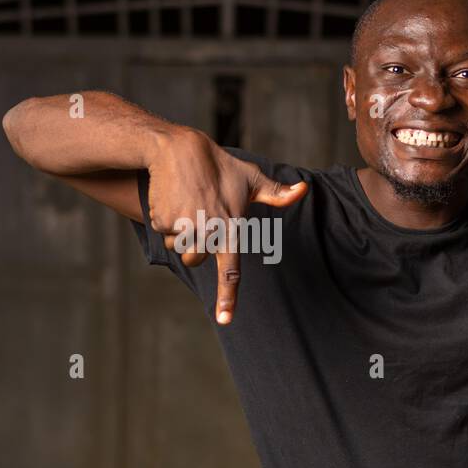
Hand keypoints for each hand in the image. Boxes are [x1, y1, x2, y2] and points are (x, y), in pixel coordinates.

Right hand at [146, 129, 307, 324]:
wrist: (178, 148)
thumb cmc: (219, 165)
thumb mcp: (250, 177)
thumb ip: (276, 193)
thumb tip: (304, 190)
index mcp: (231, 226)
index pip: (230, 269)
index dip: (227, 297)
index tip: (223, 320)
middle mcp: (207, 231)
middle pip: (196, 260)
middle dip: (195, 245)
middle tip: (201, 215)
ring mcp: (183, 227)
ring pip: (179, 249)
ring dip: (180, 235)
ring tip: (188, 206)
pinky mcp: (162, 221)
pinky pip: (164, 235)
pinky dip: (167, 222)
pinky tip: (174, 200)